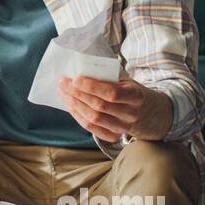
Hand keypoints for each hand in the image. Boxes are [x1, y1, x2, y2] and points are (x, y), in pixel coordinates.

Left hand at [56, 74, 171, 142]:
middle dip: (77, 93)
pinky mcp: (113, 137)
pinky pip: (90, 127)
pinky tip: (69, 104)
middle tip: (63, 83)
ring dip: (73, 104)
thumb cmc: (126, 89)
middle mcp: (131, 114)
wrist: (142, 111)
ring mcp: (122, 128)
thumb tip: (78, 68)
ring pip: (92, 118)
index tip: (75, 79)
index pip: (112, 93)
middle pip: (99, 106)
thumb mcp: (123, 79)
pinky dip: (76, 115)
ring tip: (62, 92)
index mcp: (136, 96)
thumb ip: (106, 75)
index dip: (91, 87)